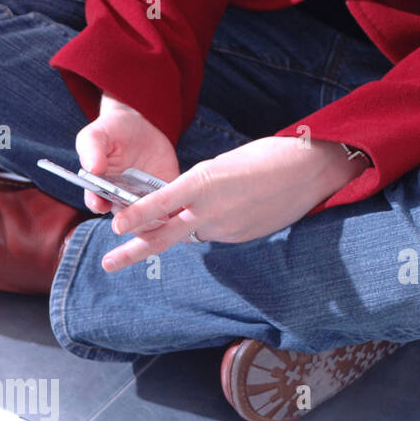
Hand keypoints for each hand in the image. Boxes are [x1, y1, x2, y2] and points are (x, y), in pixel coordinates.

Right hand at [74, 94, 179, 213]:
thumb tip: (92, 168)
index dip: (98, 204)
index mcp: (100, 187)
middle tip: (138, 212)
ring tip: (161, 214)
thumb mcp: (98, 134)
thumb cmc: (113, 131)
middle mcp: (120, 199)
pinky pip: (171, 208)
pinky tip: (179, 207)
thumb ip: (92, 150)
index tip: (102, 204)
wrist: (141, 127)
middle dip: (130, 220)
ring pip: (148, 219)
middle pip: (124, 218)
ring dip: (154, 220)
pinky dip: (175, 211)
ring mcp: (143, 199)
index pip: (97, 202)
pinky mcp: (165, 194)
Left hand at [100, 136, 368, 271]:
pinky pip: (215, 234)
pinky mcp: (239, 238)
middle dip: (133, 251)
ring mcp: (226, 228)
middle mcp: (211, 210)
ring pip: (191, 233)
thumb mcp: (221, 165)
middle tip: (108, 263)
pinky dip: (214, 224)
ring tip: (192, 216)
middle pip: (165, 235)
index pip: (161, 203)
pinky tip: (236, 208)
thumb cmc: (267, 157)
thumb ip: (195, 188)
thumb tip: (178, 207)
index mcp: (203, 182)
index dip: (137, 216)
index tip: (116, 226)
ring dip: (183, 227)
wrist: (311, 171)